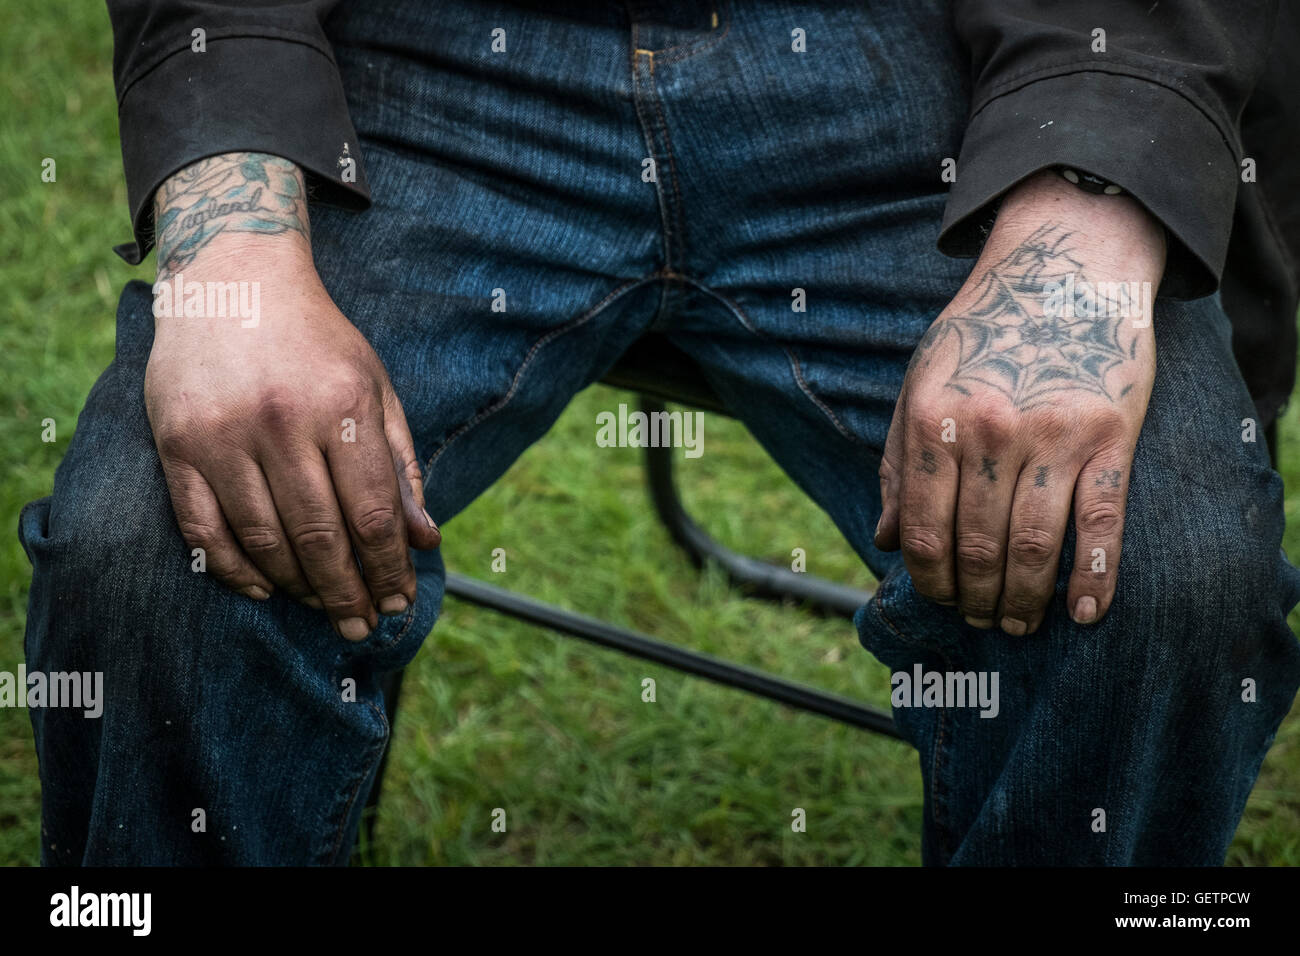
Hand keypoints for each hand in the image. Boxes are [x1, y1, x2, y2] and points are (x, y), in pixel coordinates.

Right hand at [144, 153, 438, 640]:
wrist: (235, 278)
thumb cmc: (318, 342)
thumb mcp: (376, 390)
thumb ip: (401, 466)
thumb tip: (424, 539)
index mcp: (343, 406)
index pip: (373, 514)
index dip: (389, 568)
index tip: (398, 601)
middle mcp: (282, 422)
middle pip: (321, 538)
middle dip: (347, 594)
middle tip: (361, 626)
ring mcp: (223, 434)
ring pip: (264, 541)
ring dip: (297, 586)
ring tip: (321, 607)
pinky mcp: (176, 443)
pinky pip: (204, 529)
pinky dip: (235, 570)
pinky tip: (264, 589)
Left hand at [874, 170, 1164, 633]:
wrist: (1063, 268)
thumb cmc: (982, 334)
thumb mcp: (919, 384)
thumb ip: (898, 463)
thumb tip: (884, 540)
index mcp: (933, 420)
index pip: (924, 531)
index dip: (929, 581)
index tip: (939, 601)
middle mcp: (989, 431)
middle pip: (976, 548)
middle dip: (974, 599)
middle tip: (980, 621)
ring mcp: (1052, 435)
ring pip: (1032, 546)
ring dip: (1023, 600)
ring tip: (1019, 623)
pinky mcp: (1109, 435)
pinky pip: (1101, 523)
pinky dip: (1092, 577)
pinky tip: (1082, 612)